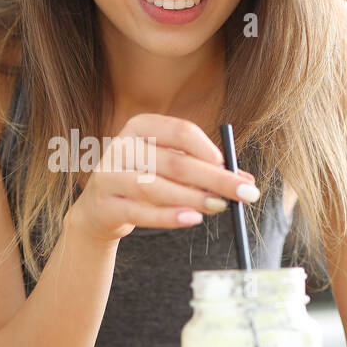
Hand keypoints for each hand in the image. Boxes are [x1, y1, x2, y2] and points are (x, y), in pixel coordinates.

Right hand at [68, 113, 258, 242]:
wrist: (100, 208)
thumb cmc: (144, 181)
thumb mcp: (170, 168)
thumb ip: (204, 170)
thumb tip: (246, 181)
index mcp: (141, 127)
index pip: (180, 131)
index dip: (208, 149)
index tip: (230, 167)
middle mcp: (122, 146)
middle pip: (175, 162)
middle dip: (215, 179)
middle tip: (244, 193)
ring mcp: (109, 175)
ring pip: (157, 187)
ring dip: (193, 198)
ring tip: (220, 207)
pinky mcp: (104, 204)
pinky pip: (142, 212)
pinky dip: (169, 217)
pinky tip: (192, 219)